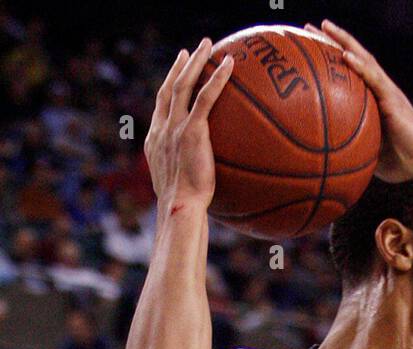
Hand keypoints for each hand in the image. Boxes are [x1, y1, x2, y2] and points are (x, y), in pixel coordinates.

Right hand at [144, 39, 233, 205]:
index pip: (160, 108)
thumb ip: (187, 179)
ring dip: (195, 62)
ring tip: (206, 45)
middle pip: (169, 89)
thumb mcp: (179, 192)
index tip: (175, 75)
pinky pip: (206, 97)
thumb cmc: (183, 210)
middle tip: (188, 51)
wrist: (179, 209)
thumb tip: (204, 188)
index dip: (167, 89)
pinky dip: (217, 78)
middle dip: (179, 67)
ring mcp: (175, 128)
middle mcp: (162, 130)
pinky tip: (229, 64)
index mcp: (155, 142)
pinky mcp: (192, 130)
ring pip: (183, 85)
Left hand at [308, 20, 412, 181]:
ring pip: (363, 59)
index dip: (332, 55)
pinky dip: (360, 66)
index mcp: (374, 98)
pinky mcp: (392, 99)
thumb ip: (353, 146)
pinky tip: (345, 55)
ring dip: (344, 42)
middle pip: (354, 56)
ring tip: (324, 27)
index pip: (351, 70)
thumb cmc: (400, 162)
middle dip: (332, 39)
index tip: (310, 44)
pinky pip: (374, 79)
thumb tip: (328, 156)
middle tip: (309, 26)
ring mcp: (387, 91)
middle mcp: (380, 88)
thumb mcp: (369, 152)